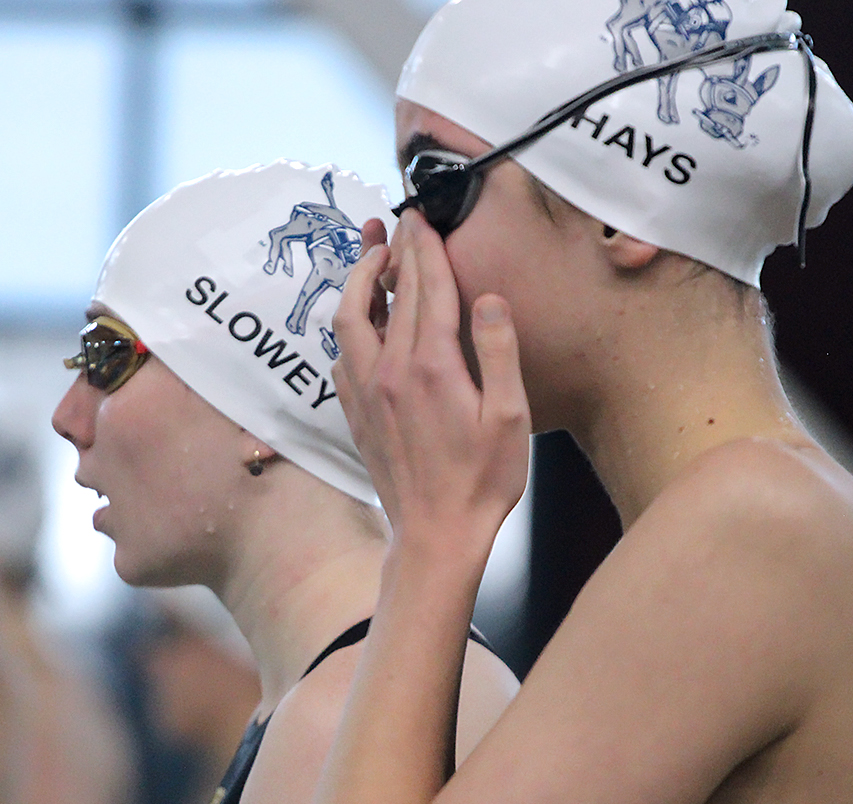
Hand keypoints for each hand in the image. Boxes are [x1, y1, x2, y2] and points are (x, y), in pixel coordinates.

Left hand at [331, 211, 530, 552]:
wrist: (436, 536)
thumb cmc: (482, 482)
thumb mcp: (510, 416)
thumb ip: (498, 350)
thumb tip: (488, 298)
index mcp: (431, 366)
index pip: (426, 289)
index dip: (426, 249)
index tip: (423, 218)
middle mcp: (390, 371)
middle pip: (388, 294)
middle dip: (395, 252)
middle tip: (400, 222)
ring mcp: (366, 392)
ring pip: (349, 319)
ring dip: (358, 281)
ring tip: (370, 256)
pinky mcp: (355, 413)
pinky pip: (341, 355)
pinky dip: (349, 325)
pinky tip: (361, 322)